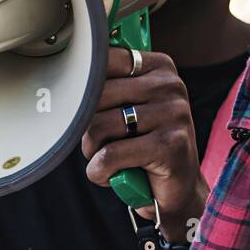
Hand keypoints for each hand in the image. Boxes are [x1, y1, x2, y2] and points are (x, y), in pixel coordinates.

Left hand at [82, 48, 208, 237]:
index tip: (94, 111)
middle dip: (86, 126)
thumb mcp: (130, 105)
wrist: (179, 187)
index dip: (84, 91)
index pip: (102, 63)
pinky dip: (100, 172)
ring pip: (98, 127)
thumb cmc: (144, 143)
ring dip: (93, 152)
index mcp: (160, 68)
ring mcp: (174, 114)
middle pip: (94, 95)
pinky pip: (109, 156)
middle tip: (102, 142)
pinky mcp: (170, 146)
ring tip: (111, 160)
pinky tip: (113, 176)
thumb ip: (108, 83)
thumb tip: (70, 72)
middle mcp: (171, 86)